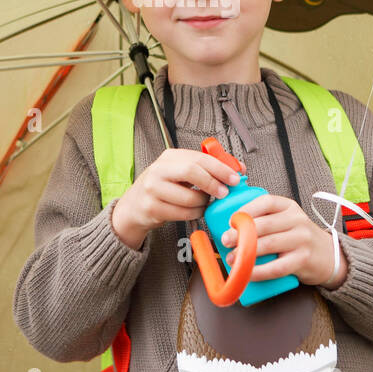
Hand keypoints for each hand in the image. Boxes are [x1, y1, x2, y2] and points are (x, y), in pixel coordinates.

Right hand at [110, 149, 245, 249]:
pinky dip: (194, 214)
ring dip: (204, 203)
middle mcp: (159, 170)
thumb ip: (207, 168)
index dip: (220, 168)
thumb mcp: (180, 172)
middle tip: (224, 193)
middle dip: (213, 183)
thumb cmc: (163, 187)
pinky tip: (194, 210)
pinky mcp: (152, 208)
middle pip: (192, 172)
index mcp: (169, 157)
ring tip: (205, 203)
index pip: (199, 158)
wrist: (134, 206)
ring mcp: (153, 190)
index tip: (235, 178)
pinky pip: (183, 214)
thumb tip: (238, 169)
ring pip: (190, 198)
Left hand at [219, 193, 345, 287]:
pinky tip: (247, 273)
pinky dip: (258, 271)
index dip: (245, 210)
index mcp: (290, 207)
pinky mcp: (303, 260)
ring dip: (245, 253)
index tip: (231, 220)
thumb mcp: (287, 221)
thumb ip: (266, 219)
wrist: (329, 256)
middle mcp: (298, 220)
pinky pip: (276, 267)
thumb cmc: (299, 238)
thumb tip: (231, 227)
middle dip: (240, 233)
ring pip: (268, 245)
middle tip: (225, 240)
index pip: (265, 202)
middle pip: (264, 225)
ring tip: (231, 258)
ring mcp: (302, 240)